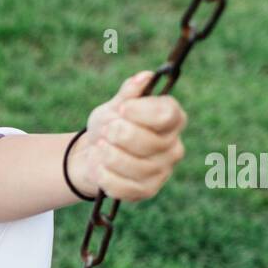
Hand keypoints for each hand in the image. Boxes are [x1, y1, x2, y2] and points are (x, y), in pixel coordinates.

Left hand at [68, 72, 186, 201]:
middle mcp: (174, 146)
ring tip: (98, 147)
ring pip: (134, 166)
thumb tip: (145, 77)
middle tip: (106, 131)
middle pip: (147, 141)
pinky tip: (98, 166)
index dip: (140, 111)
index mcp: (172, 120)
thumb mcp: (114, 106)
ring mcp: (163, 171)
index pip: (166, 114)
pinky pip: (123, 186)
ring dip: (108, 155)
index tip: (121, 108)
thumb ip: (128, 93)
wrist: (93, 155)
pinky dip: (104, 175)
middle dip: (118, 134)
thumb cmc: (109, 126)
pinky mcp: (147, 191)